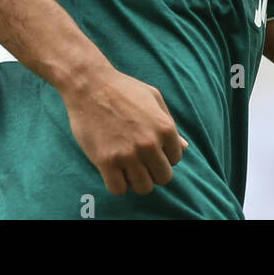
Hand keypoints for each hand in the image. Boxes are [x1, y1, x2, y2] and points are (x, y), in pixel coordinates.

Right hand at [61, 68, 188, 195]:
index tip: (150, 150)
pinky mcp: (106, 161)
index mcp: (165, 128)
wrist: (89, 85)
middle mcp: (149, 144)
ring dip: (136, 180)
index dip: (163, 156)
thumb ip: (169, 124)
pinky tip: (113, 171)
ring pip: (143, 188)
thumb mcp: (154, 98)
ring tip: (127, 167)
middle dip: (153, 172)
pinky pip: (119, 189)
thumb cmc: (123, 89)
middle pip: (163, 178)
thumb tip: (184, 147)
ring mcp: (128, 154)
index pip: (175, 159)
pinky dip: (117, 184)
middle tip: (140, 162)